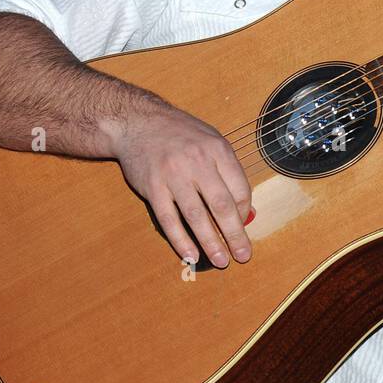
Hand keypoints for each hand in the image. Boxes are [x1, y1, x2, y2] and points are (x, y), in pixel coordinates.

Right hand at [110, 99, 253, 267]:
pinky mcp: (152, 187)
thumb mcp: (210, 140)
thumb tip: (244, 209)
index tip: (244, 223)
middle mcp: (197, 162)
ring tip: (221, 260)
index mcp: (217, 150)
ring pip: (196, 215)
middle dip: (235, 234)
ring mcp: (173, 175)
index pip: (239, 188)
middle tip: (243, 255)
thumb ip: (227, 171)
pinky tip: (190, 254)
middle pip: (221, 205)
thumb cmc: (180, 134)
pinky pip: (168, 218)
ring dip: (210, 242)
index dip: (244, 211)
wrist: (138, 122)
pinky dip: (180, 239)